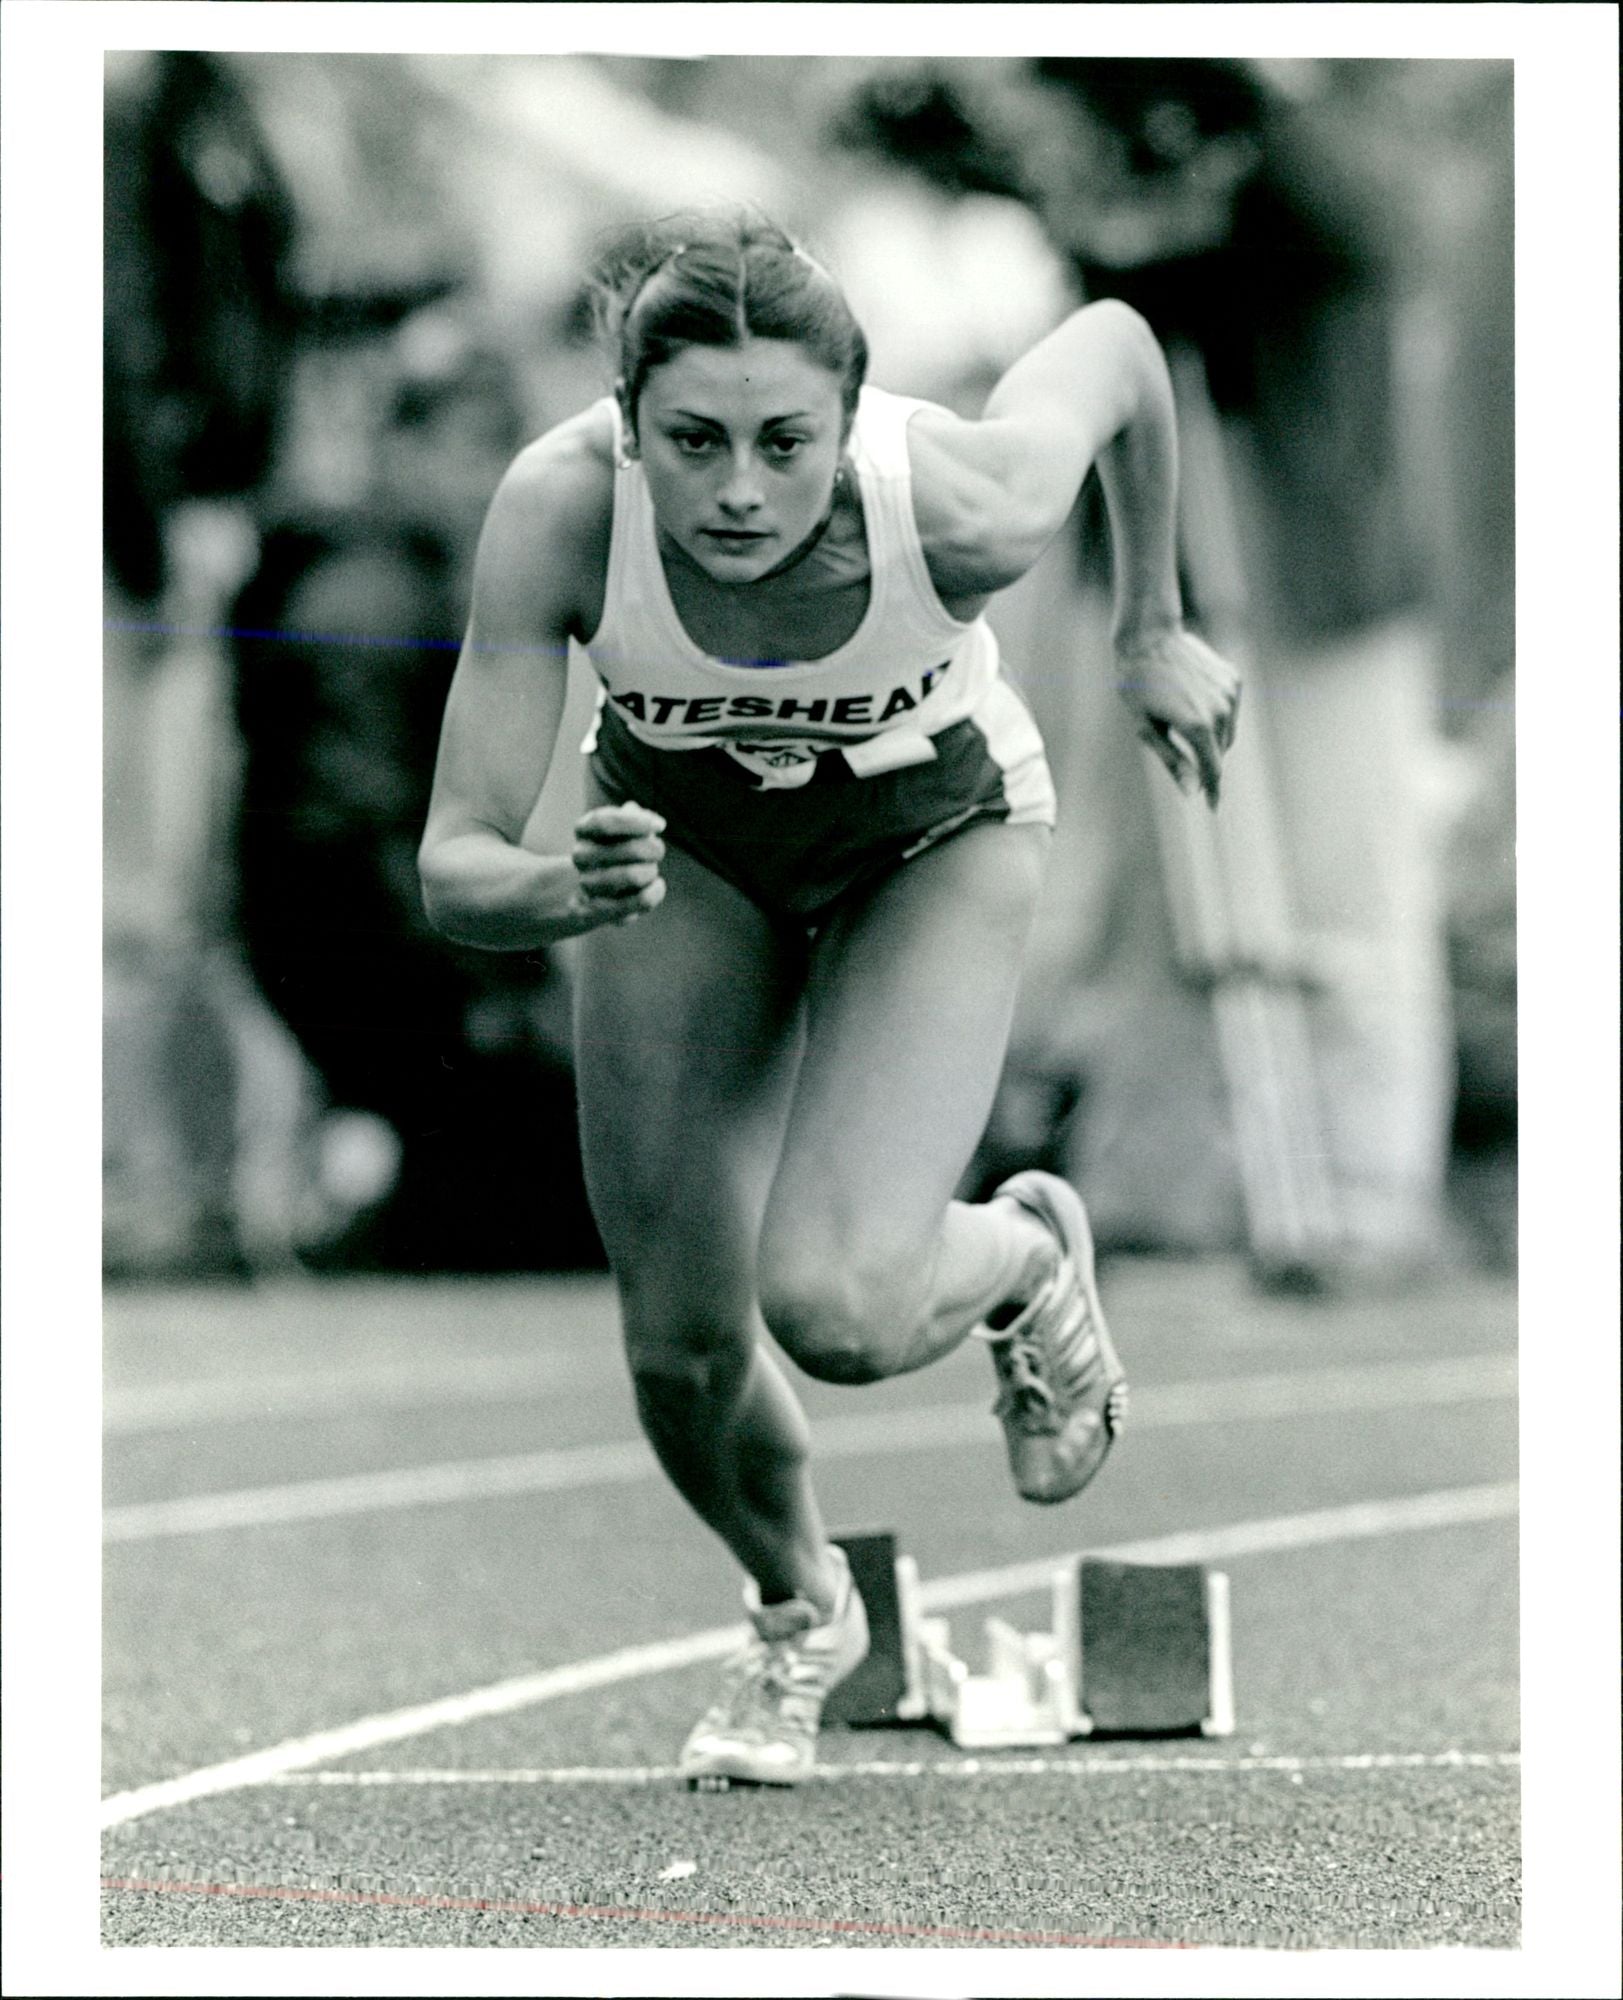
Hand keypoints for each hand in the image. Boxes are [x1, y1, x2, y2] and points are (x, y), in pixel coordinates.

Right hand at [570, 802, 666, 927]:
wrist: (597, 889)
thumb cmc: (619, 849)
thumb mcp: (625, 828)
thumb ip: (632, 818)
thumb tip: (634, 810)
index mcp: (584, 829)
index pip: (605, 821)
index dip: (637, 823)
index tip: (661, 826)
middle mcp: (580, 855)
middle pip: (630, 850)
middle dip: (654, 849)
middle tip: (658, 850)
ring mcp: (587, 884)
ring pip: (633, 876)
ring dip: (651, 871)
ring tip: (650, 870)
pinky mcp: (599, 911)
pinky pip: (637, 901)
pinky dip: (654, 892)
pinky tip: (658, 885)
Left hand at [1115, 623, 1240, 808]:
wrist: (1149, 637)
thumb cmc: (1138, 685)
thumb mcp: (1147, 729)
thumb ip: (1172, 761)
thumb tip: (1192, 791)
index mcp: (1196, 727)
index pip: (1212, 770)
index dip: (1212, 791)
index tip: (1213, 808)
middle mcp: (1220, 711)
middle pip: (1220, 752)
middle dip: (1205, 759)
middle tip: (1179, 746)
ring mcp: (1229, 694)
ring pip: (1227, 731)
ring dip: (1211, 736)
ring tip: (1181, 716)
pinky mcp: (1233, 680)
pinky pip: (1229, 710)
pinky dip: (1216, 714)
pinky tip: (1191, 698)